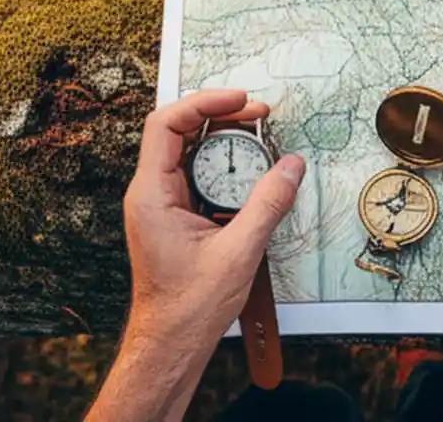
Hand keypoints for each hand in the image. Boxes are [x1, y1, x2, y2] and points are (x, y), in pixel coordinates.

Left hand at [88, 89, 303, 421]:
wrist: (170, 343)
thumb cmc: (190, 306)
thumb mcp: (239, 252)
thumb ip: (267, 204)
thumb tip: (292, 165)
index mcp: (152, 195)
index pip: (166, 124)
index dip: (203, 103)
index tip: (241, 99)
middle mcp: (151, 193)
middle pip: (180, 131)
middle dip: (221, 116)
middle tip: (261, 114)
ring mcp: (161, 204)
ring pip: (190, 152)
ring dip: (225, 140)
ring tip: (262, 136)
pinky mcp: (176, 216)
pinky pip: (198, 175)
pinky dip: (225, 166)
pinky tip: (253, 171)